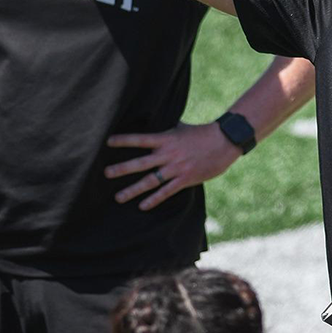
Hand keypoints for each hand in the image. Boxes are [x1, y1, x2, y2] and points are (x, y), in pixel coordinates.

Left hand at [105, 121, 240, 210]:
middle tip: (106, 173)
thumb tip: (155, 126)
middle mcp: (168, 154)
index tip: (108, 142)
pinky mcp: (185, 179)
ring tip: (118, 197)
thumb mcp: (181, 128)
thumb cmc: (202, 133)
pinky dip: (154, 199)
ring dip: (133, 189)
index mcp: (166, 139)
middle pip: (140, 163)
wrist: (225, 141)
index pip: (140, 139)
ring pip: (150, 181)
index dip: (124, 140)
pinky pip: (166, 192)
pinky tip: (142, 206)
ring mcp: (176, 168)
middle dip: (122, 168)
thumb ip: (166, 131)